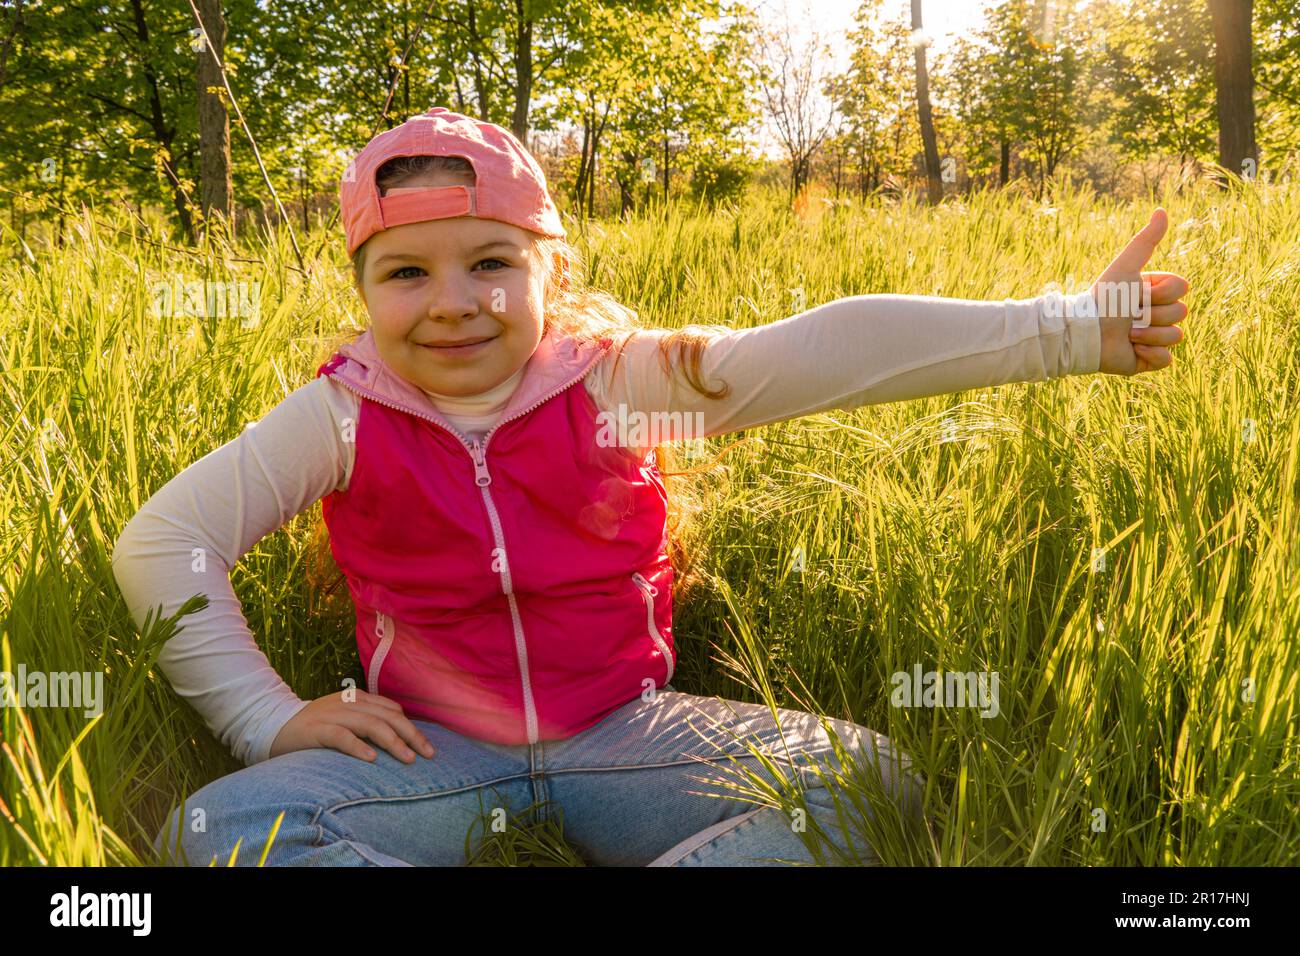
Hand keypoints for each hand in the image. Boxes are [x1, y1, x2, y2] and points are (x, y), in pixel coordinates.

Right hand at [268, 689, 436, 762]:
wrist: (273, 724)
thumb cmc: (315, 727)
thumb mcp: (344, 717)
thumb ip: (368, 720)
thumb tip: (399, 734)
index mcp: (357, 698)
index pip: (392, 710)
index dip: (411, 727)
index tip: (425, 746)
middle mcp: (348, 703)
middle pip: (388, 717)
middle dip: (411, 735)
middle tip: (428, 754)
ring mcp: (332, 715)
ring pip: (370, 725)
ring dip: (393, 742)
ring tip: (408, 758)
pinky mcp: (316, 730)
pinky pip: (341, 737)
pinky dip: (358, 747)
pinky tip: (372, 759)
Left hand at [1091, 207, 1189, 375]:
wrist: (1084, 332)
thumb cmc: (1103, 297)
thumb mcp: (1126, 266)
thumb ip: (1146, 240)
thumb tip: (1162, 210)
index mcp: (1155, 292)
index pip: (1182, 289)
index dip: (1162, 292)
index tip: (1138, 293)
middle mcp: (1157, 314)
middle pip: (1181, 312)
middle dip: (1153, 314)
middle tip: (1130, 316)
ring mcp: (1155, 338)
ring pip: (1175, 336)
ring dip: (1148, 335)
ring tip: (1126, 334)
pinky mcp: (1149, 361)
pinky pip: (1167, 360)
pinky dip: (1150, 355)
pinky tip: (1132, 350)